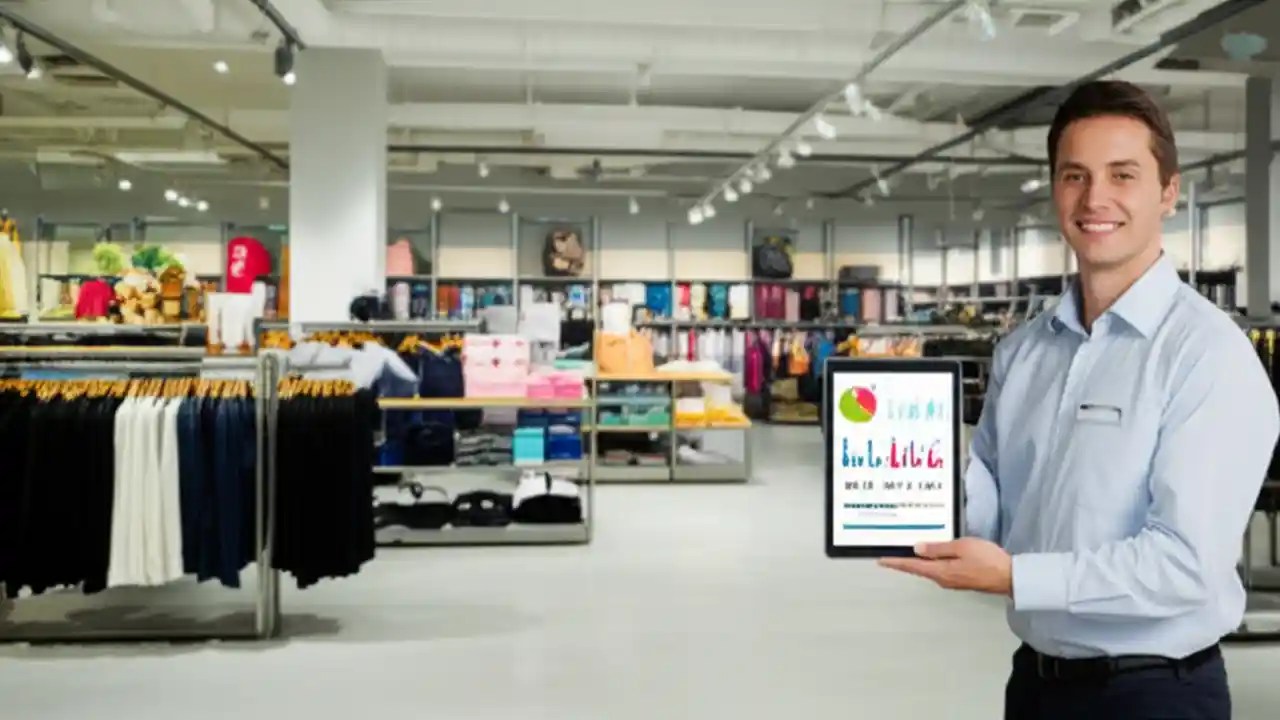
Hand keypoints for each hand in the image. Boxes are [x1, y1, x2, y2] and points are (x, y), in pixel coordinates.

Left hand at [878, 538, 1012, 595]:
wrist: (1010, 576)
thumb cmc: (986, 559)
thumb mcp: (961, 547)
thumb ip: (938, 548)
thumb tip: (917, 549)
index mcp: (940, 571)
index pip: (912, 566)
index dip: (896, 563)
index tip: (881, 561)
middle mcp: (943, 579)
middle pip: (919, 569)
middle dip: (904, 562)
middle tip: (891, 555)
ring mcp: (952, 581)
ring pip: (930, 570)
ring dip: (918, 562)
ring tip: (907, 553)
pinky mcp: (961, 579)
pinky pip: (940, 570)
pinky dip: (931, 563)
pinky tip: (931, 557)